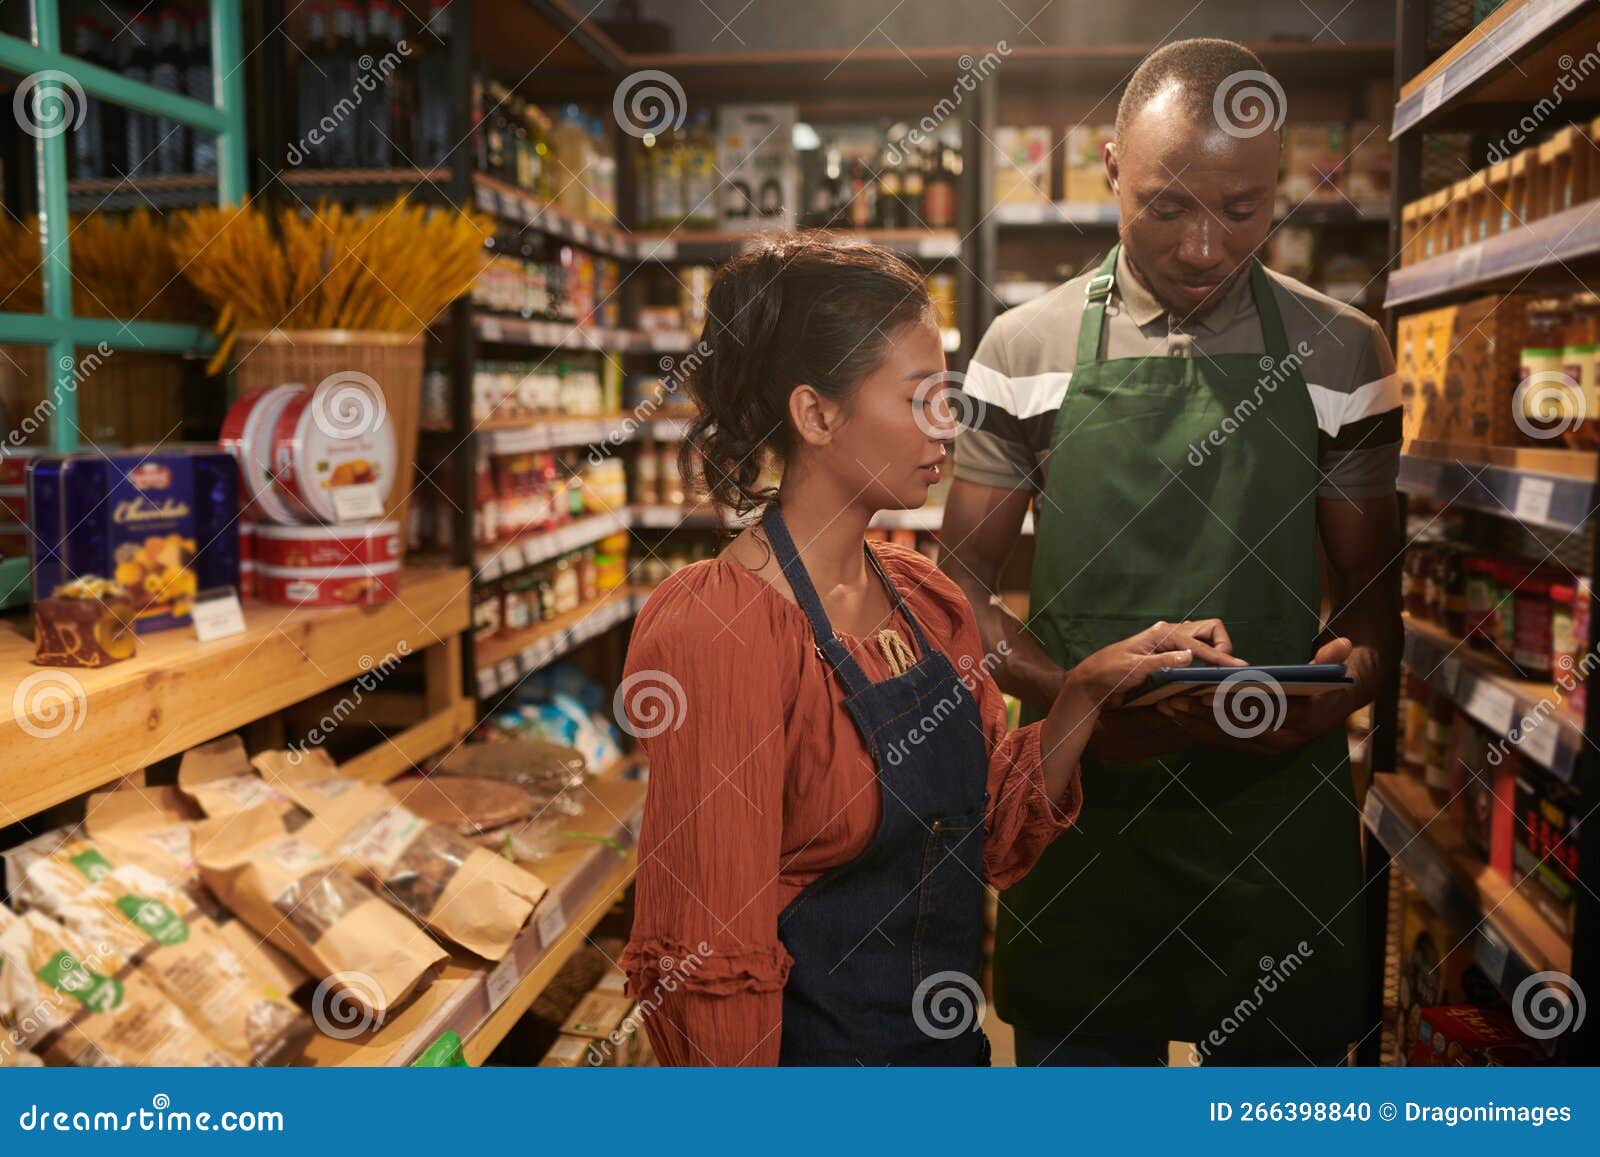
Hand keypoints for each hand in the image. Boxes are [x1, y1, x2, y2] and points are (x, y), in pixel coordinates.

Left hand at [1063, 619, 1245, 710]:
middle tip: (1227, 668)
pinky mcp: (1167, 656)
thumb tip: (1189, 656)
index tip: (1239, 667)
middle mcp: (1169, 635)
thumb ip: (1162, 662)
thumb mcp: (1134, 668)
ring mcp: (1169, 645)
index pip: (1199, 643)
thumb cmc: (1109, 672)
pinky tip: (1210, 674)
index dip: (1220, 656)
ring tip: (1225, 672)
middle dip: (1223, 645)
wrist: (1092, 681)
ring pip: (1203, 639)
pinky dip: (1206, 660)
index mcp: (1161, 633)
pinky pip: (1194, 652)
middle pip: (1208, 630)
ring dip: (1216, 652)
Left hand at [1155, 636, 1360, 753]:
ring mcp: (1266, 746)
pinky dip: (1198, 728)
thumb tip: (1343, 644)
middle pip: (1235, 728)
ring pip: (1223, 736)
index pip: (1261, 714)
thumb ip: (1332, 658)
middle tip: (1174, 698)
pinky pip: (1221, 740)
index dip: (1231, 704)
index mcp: (1302, 722)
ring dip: (1193, 722)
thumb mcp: (1334, 670)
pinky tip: (1176, 716)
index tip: (1205, 692)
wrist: (1334, 705)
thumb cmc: (1329, 683)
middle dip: (1202, 714)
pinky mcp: (1252, 746)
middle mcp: (1283, 740)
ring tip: (1166, 705)